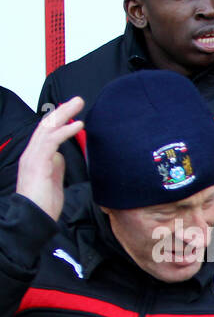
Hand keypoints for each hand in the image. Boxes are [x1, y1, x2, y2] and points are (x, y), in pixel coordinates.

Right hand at [16, 97, 84, 222]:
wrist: (34, 217)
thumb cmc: (43, 203)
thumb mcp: (53, 180)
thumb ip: (55, 167)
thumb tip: (60, 156)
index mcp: (37, 157)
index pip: (47, 132)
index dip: (60, 121)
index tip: (74, 112)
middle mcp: (32, 153)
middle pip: (47, 125)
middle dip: (62, 111)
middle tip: (78, 100)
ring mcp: (33, 157)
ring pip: (47, 128)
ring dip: (64, 115)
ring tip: (78, 105)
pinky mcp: (38, 162)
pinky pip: (51, 141)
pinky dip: (64, 131)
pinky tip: (77, 125)